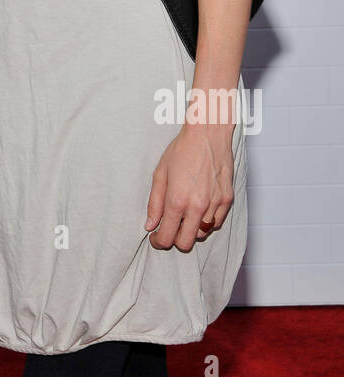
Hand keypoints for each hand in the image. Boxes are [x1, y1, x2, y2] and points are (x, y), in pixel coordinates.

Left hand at [145, 119, 234, 251]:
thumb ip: (154, 203)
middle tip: (168, 230)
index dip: (158, 241)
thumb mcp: (160, 174)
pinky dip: (206, 221)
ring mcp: (214, 204)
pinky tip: (199, 209)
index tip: (155, 237)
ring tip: (184, 214)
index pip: (167, 237)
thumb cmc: (183, 150)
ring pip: (202, 234)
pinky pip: (216, 222)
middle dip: (174, 240)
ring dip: (191, 229)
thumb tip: (150, 225)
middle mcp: (197, 206)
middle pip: (186, 243)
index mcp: (177, 201)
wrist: (208, 134)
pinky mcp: (227, 199)